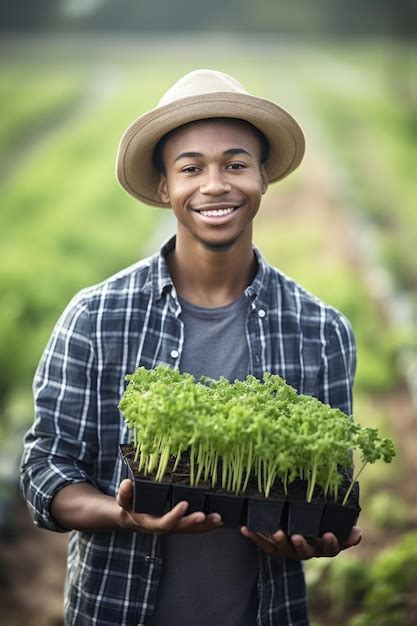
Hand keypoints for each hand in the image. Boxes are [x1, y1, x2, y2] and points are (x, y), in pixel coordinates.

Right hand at [117, 479, 222, 534]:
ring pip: (190, 530)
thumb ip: (125, 493)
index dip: (175, 515)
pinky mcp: (179, 525)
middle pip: (180, 528)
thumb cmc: (128, 505)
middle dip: (194, 522)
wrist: (131, 517)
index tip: (184, 504)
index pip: (164, 522)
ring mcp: (172, 528)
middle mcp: (163, 528)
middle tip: (206, 515)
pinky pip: (193, 528)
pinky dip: (206, 525)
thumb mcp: (123, 499)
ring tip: (218, 518)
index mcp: (150, 523)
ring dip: (205, 525)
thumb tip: (127, 484)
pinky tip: (219, 521)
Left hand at [240, 525, 361, 559]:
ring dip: (280, 541)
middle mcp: (307, 551)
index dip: (332, 543)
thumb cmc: (320, 519)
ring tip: (276, 532)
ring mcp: (290, 551)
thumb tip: (357, 530)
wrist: (296, 527)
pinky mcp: (273, 548)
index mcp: (324, 545)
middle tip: (297, 536)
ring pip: (284, 550)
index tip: (330, 534)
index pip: (332, 548)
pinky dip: (254, 536)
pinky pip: (263, 545)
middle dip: (302, 545)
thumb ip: (345, 521)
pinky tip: (244, 527)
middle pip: (306, 553)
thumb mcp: (333, 518)